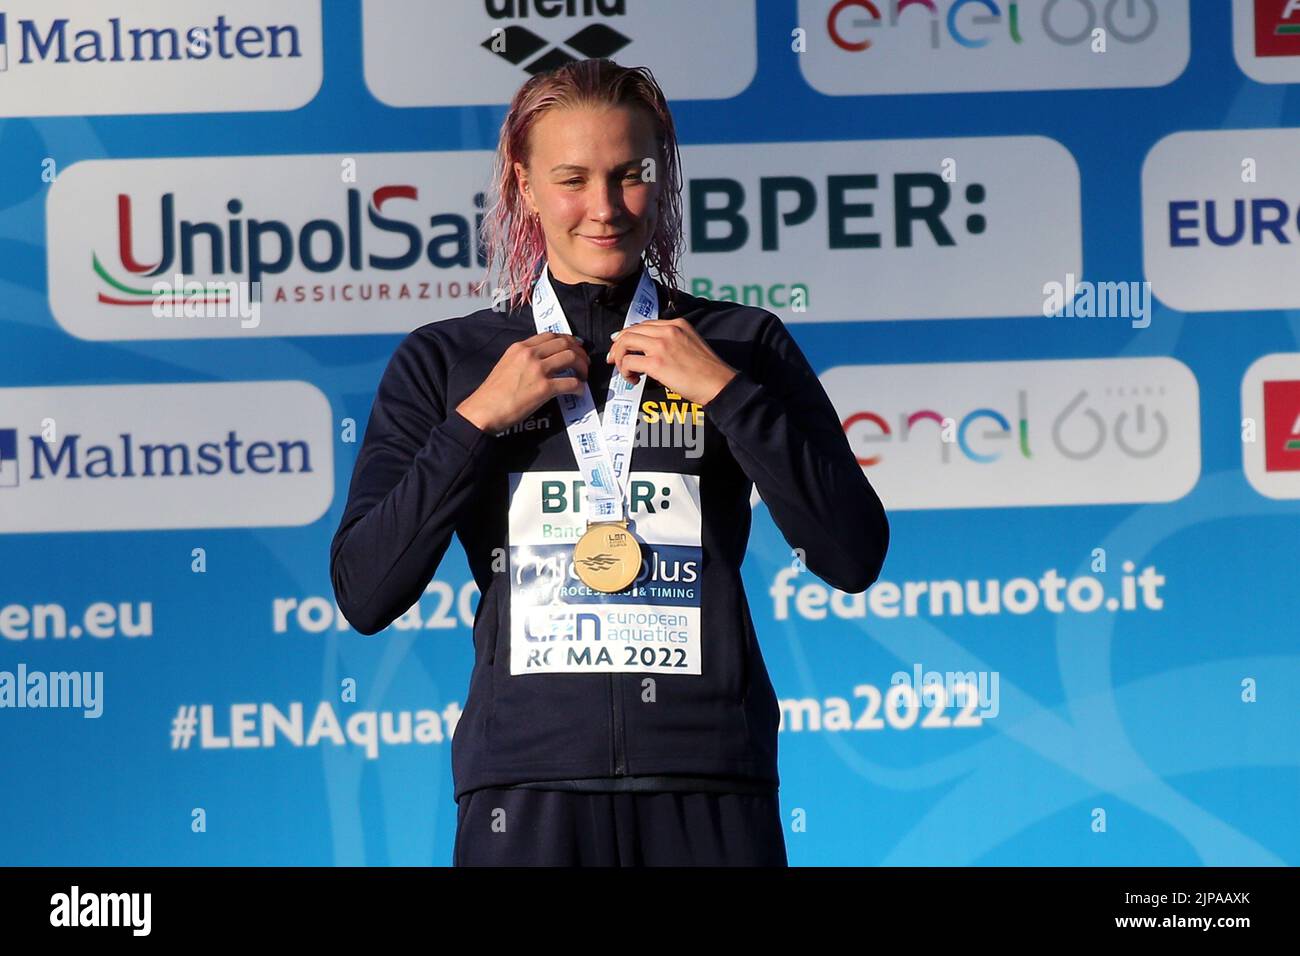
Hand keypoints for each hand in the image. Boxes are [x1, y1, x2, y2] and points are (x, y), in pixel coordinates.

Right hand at [456, 332, 588, 432]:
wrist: (483, 410)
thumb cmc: (492, 394)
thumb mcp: (505, 365)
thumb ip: (522, 359)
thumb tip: (542, 363)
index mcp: (520, 347)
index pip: (550, 335)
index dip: (567, 340)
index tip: (574, 347)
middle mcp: (530, 354)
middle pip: (565, 343)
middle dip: (579, 352)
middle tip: (584, 362)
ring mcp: (537, 370)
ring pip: (571, 358)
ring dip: (583, 367)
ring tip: (583, 376)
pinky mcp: (544, 388)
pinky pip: (571, 383)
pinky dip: (579, 387)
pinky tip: (579, 392)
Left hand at [605, 318, 736, 405]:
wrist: (719, 384)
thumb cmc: (708, 371)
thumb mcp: (693, 344)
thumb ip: (674, 342)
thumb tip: (652, 352)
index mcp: (677, 324)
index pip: (644, 325)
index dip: (628, 335)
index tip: (621, 346)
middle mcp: (668, 330)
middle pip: (630, 331)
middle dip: (617, 346)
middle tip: (613, 360)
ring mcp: (661, 345)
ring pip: (625, 343)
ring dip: (620, 359)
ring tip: (627, 373)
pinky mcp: (656, 362)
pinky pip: (628, 361)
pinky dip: (626, 371)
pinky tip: (635, 380)